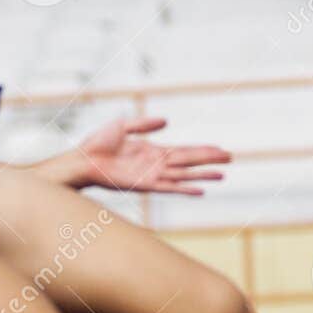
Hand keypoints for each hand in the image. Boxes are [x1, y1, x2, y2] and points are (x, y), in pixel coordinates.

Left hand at [75, 116, 230, 195]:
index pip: (183, 151)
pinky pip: (168, 187)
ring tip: (222, 175)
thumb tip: (167, 121)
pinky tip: (200, 190)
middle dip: (209, 160)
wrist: (81, 160)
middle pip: (189, 162)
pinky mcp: (143, 184)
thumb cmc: (97, 144)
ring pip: (183, 176)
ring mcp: (150, 175)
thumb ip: (144, 123)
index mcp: (152, 152)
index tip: (219, 149)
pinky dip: (184, 189)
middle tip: (231, 158)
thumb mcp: (122, 126)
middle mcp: (154, 165)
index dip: (201, 150)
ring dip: (202, 176)